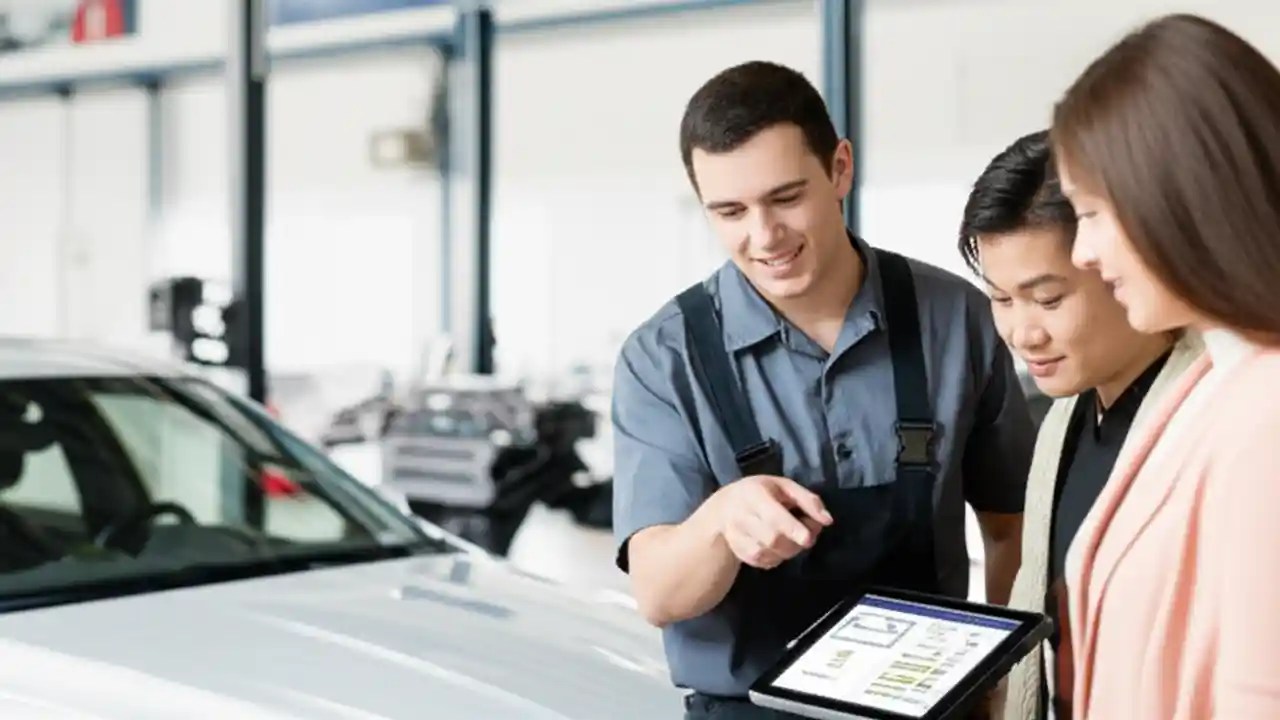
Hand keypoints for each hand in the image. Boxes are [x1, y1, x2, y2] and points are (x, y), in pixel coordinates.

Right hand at [713, 475, 832, 568]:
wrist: (724, 508)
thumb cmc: (760, 493)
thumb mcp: (784, 487)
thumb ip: (808, 500)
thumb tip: (827, 520)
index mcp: (754, 494)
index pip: (773, 517)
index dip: (793, 529)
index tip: (808, 538)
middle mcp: (740, 516)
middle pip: (772, 540)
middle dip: (795, 543)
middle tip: (805, 537)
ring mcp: (736, 536)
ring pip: (768, 554)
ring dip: (787, 552)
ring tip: (791, 540)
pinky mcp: (739, 552)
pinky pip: (764, 562)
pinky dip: (777, 558)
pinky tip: (778, 547)